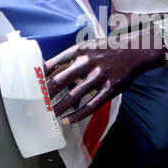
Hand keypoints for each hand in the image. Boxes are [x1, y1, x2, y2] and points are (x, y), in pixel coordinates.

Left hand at [44, 26, 167, 124]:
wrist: (135, 51)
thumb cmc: (107, 49)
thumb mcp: (88, 46)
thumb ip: (70, 57)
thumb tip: (49, 69)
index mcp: (80, 51)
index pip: (54, 64)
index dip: (41, 76)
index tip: (32, 86)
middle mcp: (88, 62)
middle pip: (60, 81)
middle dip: (46, 94)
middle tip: (36, 104)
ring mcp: (99, 77)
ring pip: (74, 96)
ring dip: (59, 107)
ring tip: (50, 115)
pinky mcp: (110, 89)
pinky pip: (91, 105)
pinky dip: (77, 115)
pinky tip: (68, 120)